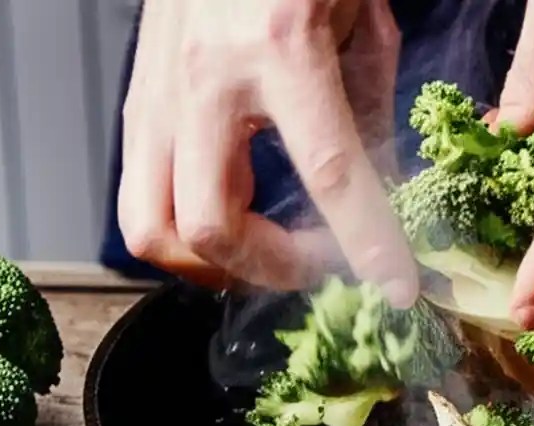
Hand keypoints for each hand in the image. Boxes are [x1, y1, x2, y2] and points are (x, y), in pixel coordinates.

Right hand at [117, 0, 418, 305]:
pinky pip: (141, 196)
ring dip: (213, 265)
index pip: (329, 174)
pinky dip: (187, 230)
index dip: (368, 244)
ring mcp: (156, 93)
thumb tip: (381, 204)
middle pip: (209, 228)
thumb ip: (370, 119)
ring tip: (265, 256)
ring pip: (152, 227)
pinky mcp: (135, 103)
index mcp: (282, 49)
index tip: (398, 289)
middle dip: (271, 271)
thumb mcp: (364, 28)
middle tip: (318, 270)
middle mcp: (205, 78)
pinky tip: (234, 216)